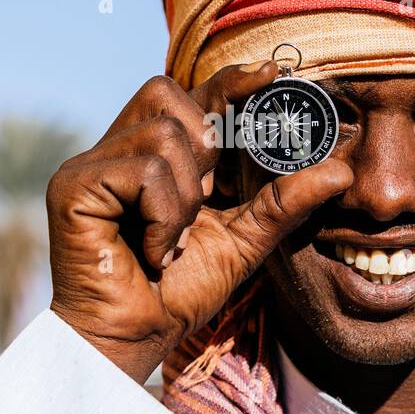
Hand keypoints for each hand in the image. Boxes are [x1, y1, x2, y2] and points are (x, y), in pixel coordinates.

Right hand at [46, 62, 351, 384]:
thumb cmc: (177, 294)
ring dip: (185, 199)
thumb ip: (284, 201)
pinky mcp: (72, 186)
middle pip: (168, 96)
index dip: (227, 80)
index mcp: (150, 156)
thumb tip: (342, 169)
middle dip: (203, 148)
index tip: (269, 73)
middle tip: (201, 204)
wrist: (133, 341)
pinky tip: (151, 252)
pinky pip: (143, 171)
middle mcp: (114, 151)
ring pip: (164, 136)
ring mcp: (88, 165)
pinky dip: (163, 215)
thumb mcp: (245, 239)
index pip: (189, 96)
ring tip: (170, 242)